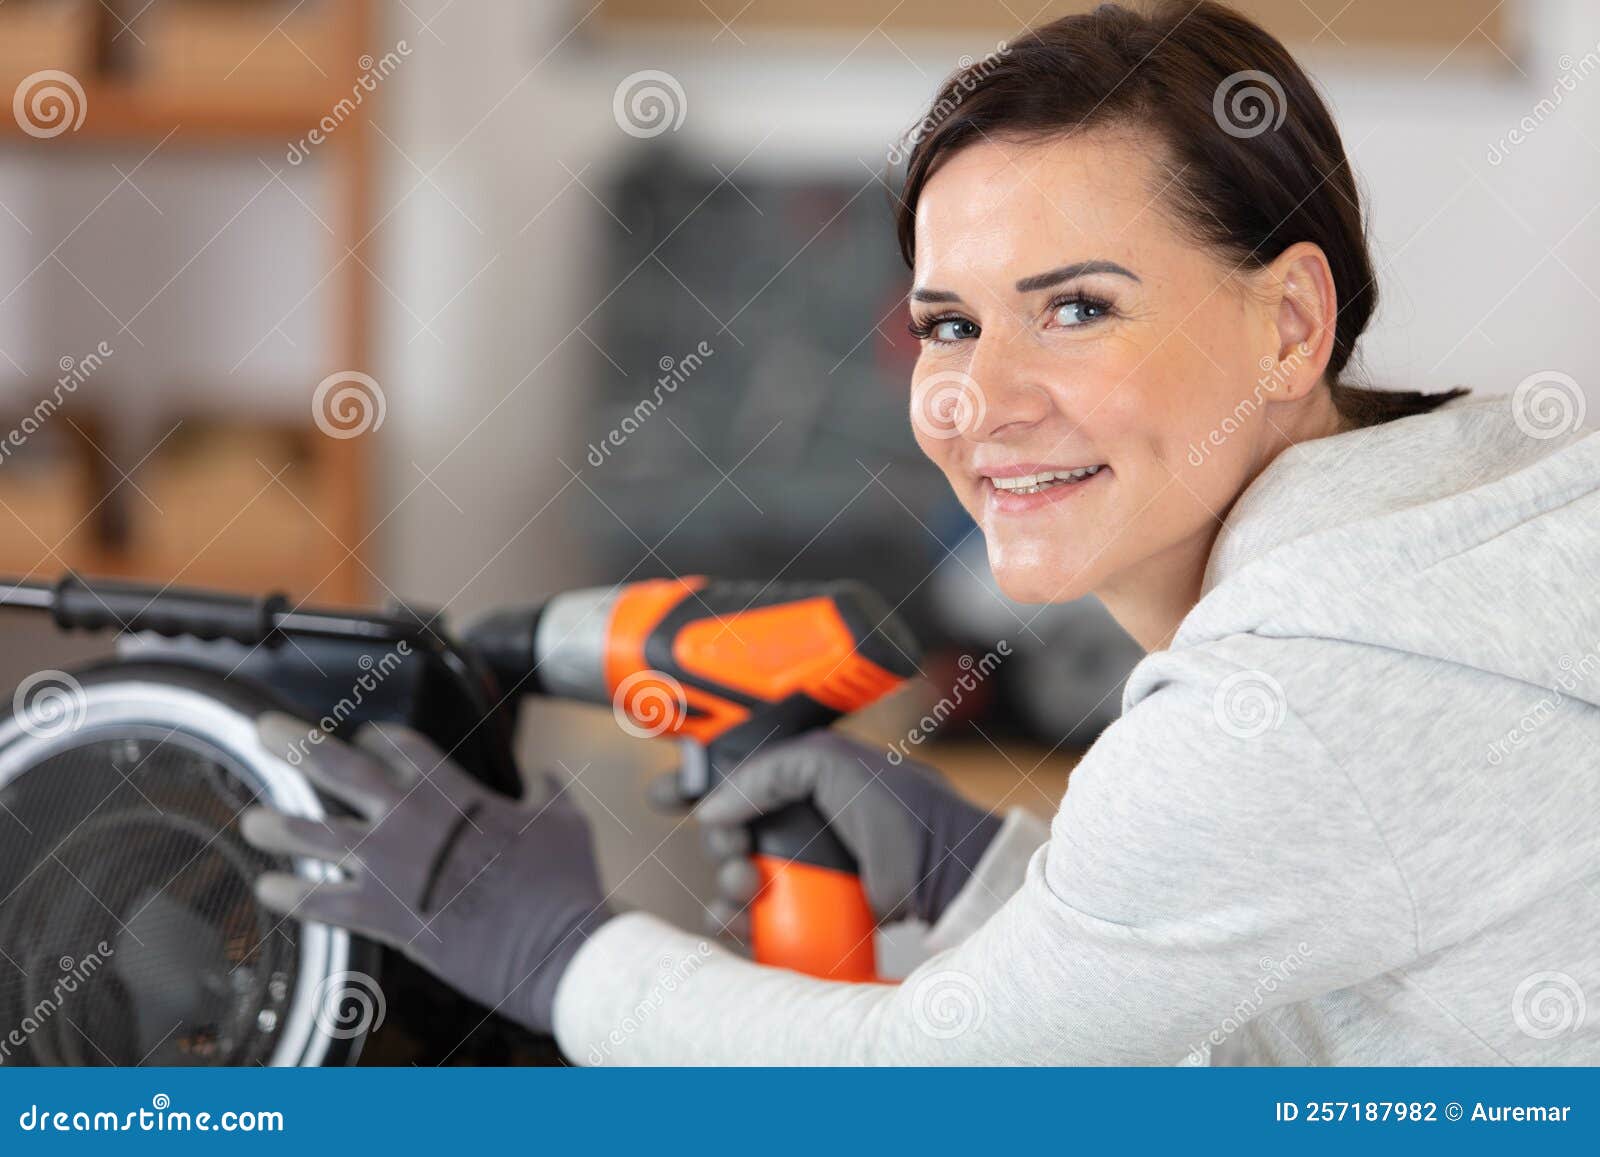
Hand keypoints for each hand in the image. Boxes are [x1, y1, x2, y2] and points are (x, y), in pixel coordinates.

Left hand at [240, 712, 609, 1035]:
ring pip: (311, 833)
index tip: (365, 741)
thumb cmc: (565, 881)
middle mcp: (410, 818)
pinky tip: (270, 887)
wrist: (556, 945)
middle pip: (336, 767)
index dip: (375, 737)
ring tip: (253, 820)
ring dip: (276, 824)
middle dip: (293, 742)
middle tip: (262, 728)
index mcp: (453, 790)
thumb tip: (549, 776)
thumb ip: (550, 791)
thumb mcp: (566, 820)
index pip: (396, 744)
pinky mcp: (381, 916)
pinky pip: (317, 900)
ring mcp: (390, 867)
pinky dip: (289, 892)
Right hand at [688, 731, 1000, 937]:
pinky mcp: (804, 914)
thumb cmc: (899, 810)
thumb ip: (766, 772)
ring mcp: (801, 870)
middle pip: (726, 833)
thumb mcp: (829, 765)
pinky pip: (751, 921)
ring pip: (732, 879)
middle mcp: (798, 823)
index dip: (694, 785)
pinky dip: (734, 924)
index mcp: (802, 778)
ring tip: (749, 888)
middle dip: (717, 843)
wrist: (941, 873)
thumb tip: (713, 809)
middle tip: (736, 850)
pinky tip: (740, 923)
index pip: (733, 776)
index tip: (666, 797)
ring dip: (724, 885)